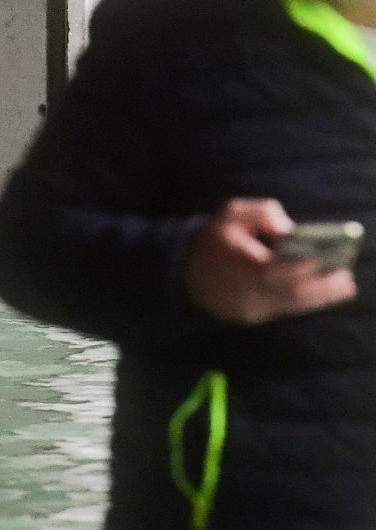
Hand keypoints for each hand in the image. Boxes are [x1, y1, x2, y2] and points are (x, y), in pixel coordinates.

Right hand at [182, 197, 359, 323]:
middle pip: (293, 293)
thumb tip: (289, 229)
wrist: (184, 271)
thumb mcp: (230, 213)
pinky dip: (306, 301)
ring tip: (344, 286)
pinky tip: (323, 293)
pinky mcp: (254, 317)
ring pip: (293, 305)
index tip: (330, 260)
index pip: (279, 269)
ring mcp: (252, 308)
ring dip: (321, 296)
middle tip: (346, 278)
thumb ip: (262, 212)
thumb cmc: (212, 239)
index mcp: (242, 265)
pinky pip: (285, 309)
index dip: (305, 267)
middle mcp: (249, 292)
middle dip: (324, 286)